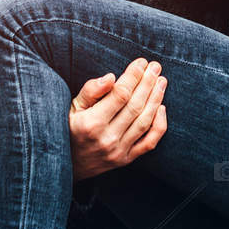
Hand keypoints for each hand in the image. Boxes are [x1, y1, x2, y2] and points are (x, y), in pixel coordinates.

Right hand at [69, 58, 167, 180]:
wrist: (67, 166)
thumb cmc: (68, 129)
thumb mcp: (72, 107)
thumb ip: (91, 91)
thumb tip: (111, 77)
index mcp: (91, 123)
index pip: (120, 94)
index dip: (133, 76)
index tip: (141, 62)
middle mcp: (107, 138)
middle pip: (135, 106)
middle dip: (148, 83)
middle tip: (156, 67)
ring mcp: (118, 151)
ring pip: (144, 122)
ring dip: (156, 99)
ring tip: (161, 81)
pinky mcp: (126, 160)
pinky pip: (149, 143)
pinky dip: (159, 125)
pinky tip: (162, 108)